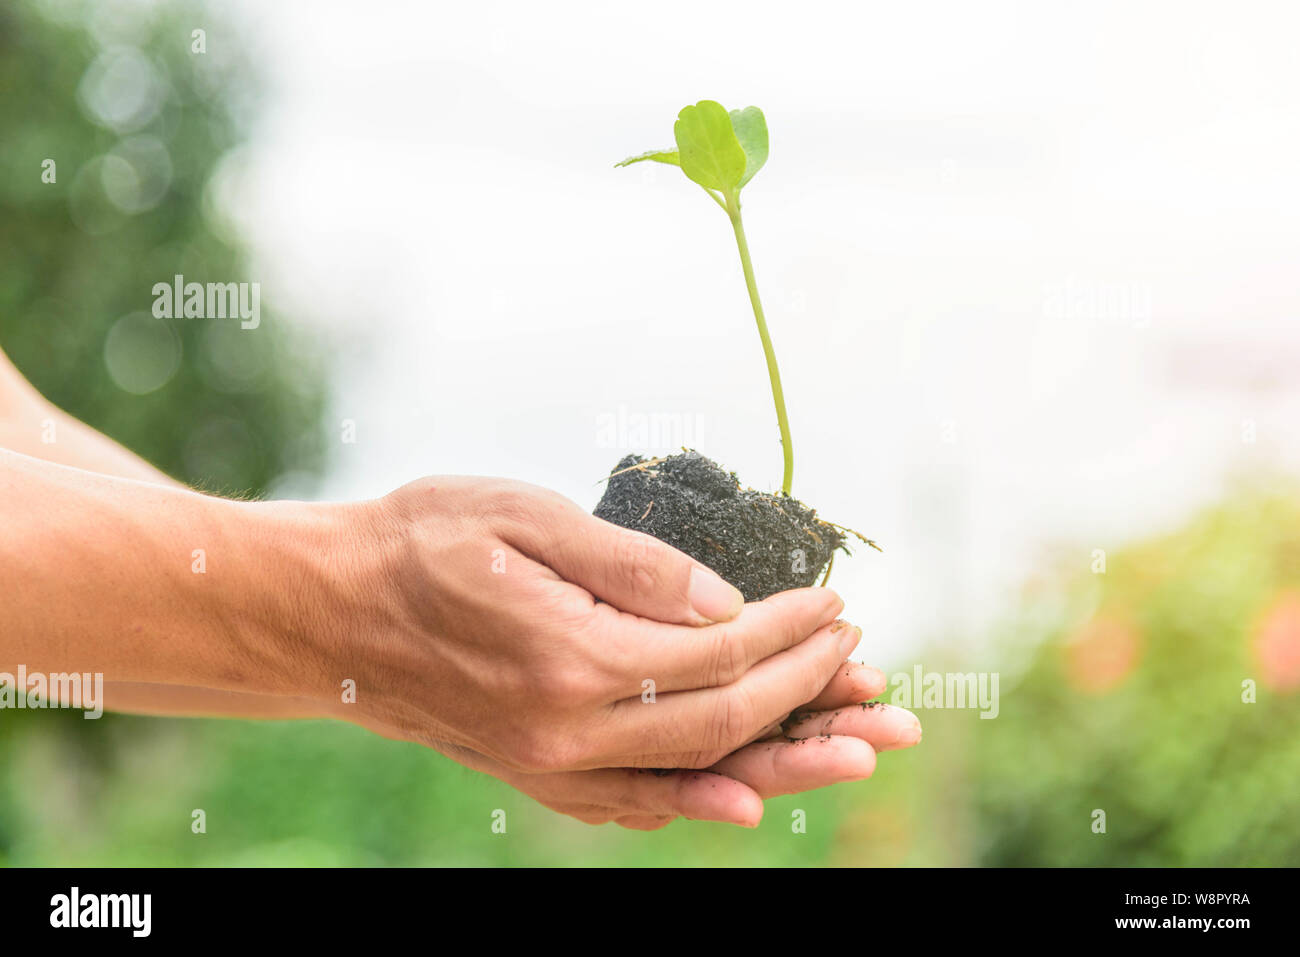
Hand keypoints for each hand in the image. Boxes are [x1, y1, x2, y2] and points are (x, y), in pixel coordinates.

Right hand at [300, 477, 858, 773]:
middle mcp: (566, 730)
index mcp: (572, 658)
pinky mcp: (533, 772)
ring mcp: (548, 763)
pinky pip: (630, 800)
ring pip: (689, 776)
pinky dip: (695, 799)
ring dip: (782, 764)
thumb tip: (723, 600)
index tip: (835, 607)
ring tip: (855, 752)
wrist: (324, 613)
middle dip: (809, 697)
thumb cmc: (417, 543)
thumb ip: (629, 564)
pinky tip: (741, 797)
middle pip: (722, 724)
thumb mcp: (521, 517)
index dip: (788, 632)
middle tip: (877, 681)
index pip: (717, 654)